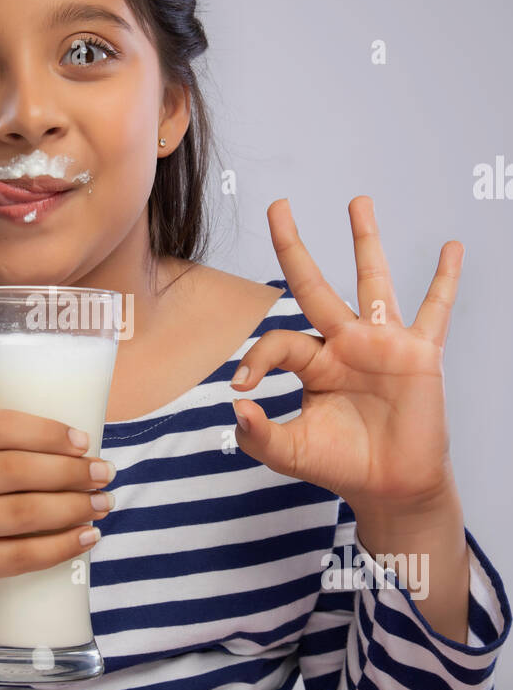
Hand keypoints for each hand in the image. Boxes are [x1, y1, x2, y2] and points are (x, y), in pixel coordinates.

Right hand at [0, 409, 114, 613]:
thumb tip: (76, 444)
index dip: (46, 431)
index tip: (84, 441)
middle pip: (16, 469)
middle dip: (71, 471)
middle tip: (106, 474)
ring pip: (24, 512)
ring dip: (74, 506)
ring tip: (102, 503)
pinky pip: (21, 555)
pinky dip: (61, 546)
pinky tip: (87, 537)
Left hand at [231, 196, 463, 511]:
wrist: (391, 488)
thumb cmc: (341, 465)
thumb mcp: (290, 452)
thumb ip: (259, 434)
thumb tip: (236, 406)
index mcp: (313, 362)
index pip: (279, 341)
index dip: (256, 358)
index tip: (241, 385)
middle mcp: (344, 344)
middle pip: (313, 285)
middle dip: (292, 245)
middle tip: (277, 205)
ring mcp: (382, 345)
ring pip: (372, 282)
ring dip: (364, 241)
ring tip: (357, 201)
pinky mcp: (418, 355)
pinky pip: (435, 310)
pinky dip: (446, 280)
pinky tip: (452, 248)